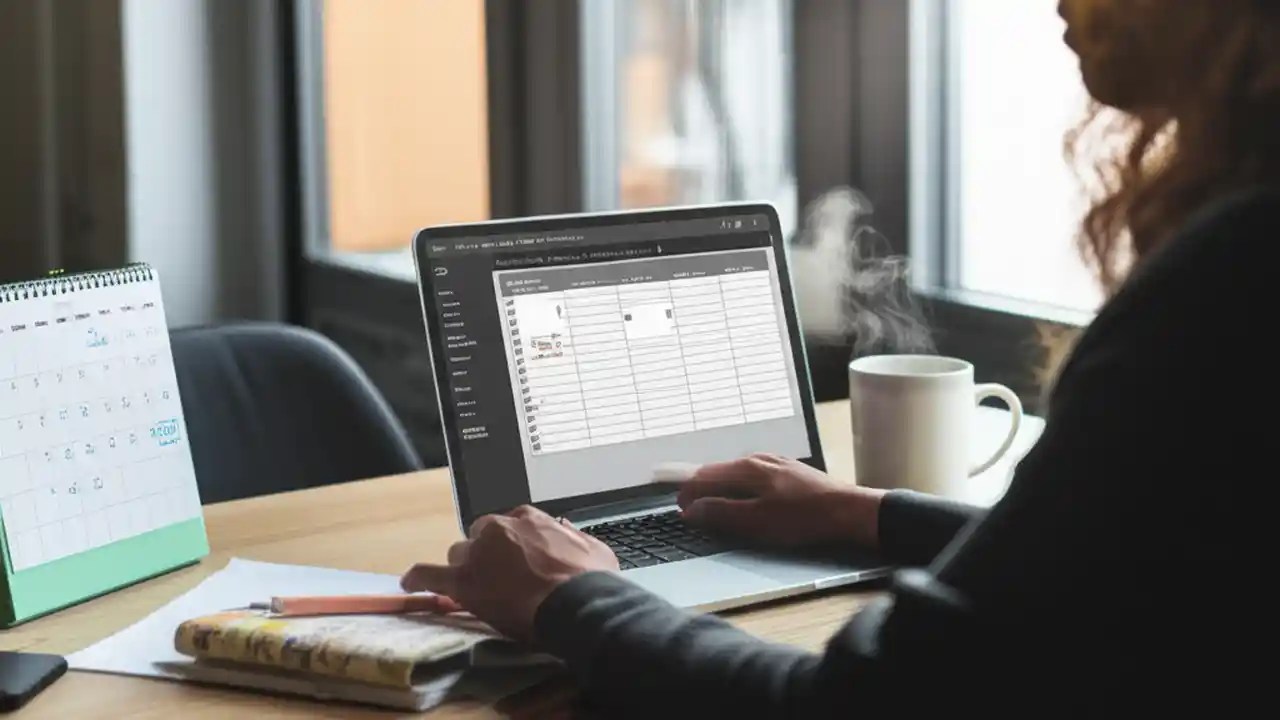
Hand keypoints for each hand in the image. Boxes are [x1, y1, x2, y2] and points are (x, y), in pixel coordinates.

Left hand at [400, 505, 618, 641]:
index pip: (510, 525)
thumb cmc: (592, 579)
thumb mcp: (592, 547)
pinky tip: (409, 585)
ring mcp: (478, 553)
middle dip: (486, 554)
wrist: (580, 603)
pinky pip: (429, 575)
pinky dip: (417, 579)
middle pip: (480, 537)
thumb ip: (572, 537)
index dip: (512, 545)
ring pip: (459, 555)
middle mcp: (500, 528)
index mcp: (529, 518)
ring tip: (475, 589)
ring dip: (465, 569)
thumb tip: (564, 530)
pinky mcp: (464, 581)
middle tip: (500, 578)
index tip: (518, 560)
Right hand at [677, 453, 884, 549]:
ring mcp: (773, 461)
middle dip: (700, 490)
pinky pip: (752, 475)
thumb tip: (691, 510)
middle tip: (693, 512)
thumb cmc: (802, 518)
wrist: (848, 511)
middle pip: (717, 471)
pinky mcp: (787, 469)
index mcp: (746, 468)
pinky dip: (739, 487)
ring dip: (720, 488)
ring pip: (734, 472)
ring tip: (716, 508)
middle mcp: (757, 458)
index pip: (702, 475)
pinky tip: (746, 500)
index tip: (680, 511)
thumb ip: (721, 514)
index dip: (687, 494)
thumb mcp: (757, 522)